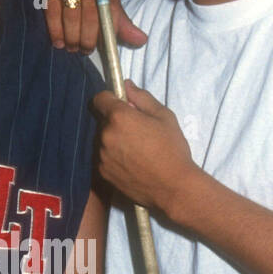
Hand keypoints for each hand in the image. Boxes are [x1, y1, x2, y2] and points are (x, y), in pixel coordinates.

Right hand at [34, 0, 147, 54]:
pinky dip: (56, 31)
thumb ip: (120, 19)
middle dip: (87, 40)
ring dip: (72, 38)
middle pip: (91, 17)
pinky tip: (58, 41)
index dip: (107, 33)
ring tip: (71, 48)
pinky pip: (53, 12)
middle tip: (84, 51)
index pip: (111, 12)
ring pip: (72, 17)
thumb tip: (141, 41)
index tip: (102, 47)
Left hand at [93, 81, 194, 212]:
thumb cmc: (172, 149)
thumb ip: (142, 98)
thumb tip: (126, 85)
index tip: (122, 106)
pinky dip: (112, 157)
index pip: (99, 98)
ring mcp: (101, 156)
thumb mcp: (164, 117)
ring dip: (112, 140)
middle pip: (102, 121)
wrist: (172, 188)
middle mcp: (105, 135)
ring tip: (135, 151)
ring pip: (102, 140)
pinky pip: (103, 158)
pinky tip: (130, 164)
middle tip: (136, 132)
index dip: (110, 100)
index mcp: (119, 117)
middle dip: (114, 122)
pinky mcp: (102, 173)